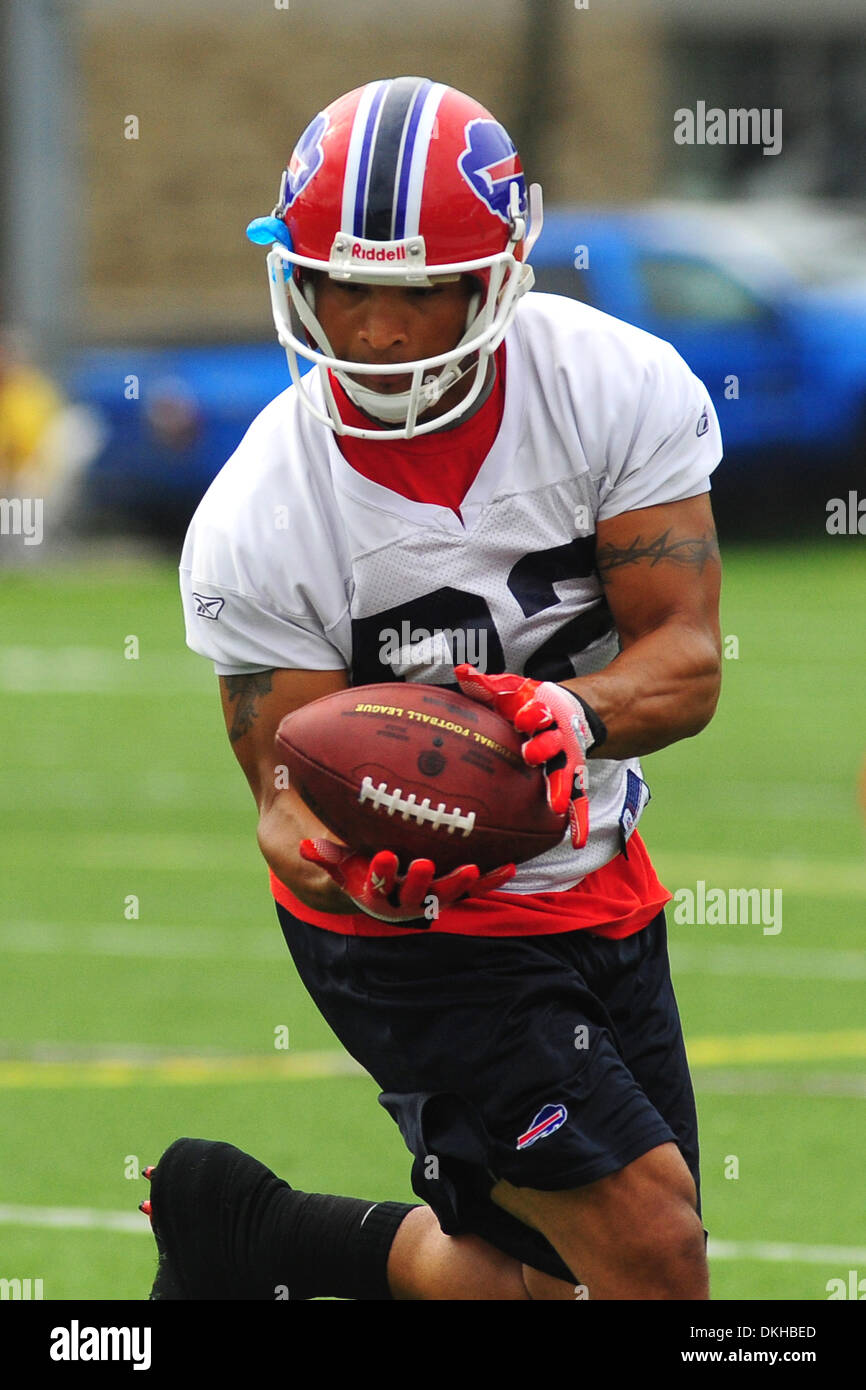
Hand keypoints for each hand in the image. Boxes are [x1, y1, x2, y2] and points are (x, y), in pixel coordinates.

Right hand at [299, 838, 515, 922]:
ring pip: (447, 895)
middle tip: (425, 864)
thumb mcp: (339, 862)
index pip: (378, 886)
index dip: (381, 874)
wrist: (383, 882)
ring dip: (461, 883)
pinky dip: (492, 880)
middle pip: (415, 895)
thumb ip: (324, 855)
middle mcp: (407, 900)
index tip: (383, 857)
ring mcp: (433, 896)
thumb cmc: (358, 865)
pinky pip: (476, 889)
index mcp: (378, 893)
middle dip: (421, 881)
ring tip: (472, 869)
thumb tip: (304, 847)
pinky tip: (510, 867)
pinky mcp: (455, 889)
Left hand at [454, 665, 594, 848]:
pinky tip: (578, 840)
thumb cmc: (526, 704)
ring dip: (562, 789)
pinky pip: (576, 800)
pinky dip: (579, 819)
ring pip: (565, 774)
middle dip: (544, 748)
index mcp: (539, 715)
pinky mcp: (569, 778)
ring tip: (559, 807)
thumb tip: (461, 671)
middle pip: (552, 743)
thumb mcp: (508, 691)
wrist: (568, 713)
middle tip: (533, 755)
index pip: (536, 712)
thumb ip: (486, 684)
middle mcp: (555, 737)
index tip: (524, 717)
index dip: (532, 714)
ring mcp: (565, 760)